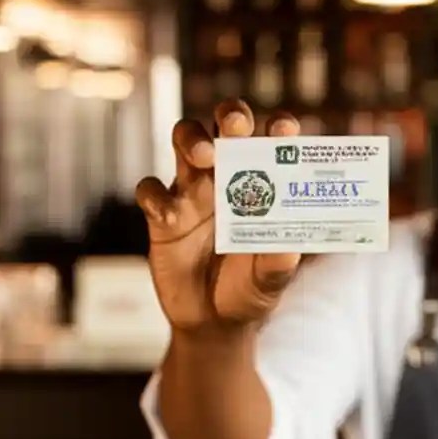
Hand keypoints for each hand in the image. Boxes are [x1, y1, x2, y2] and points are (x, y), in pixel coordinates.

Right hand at [135, 99, 301, 333]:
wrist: (213, 321)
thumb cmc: (250, 289)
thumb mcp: (269, 282)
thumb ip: (278, 265)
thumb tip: (287, 250)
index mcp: (262, 184)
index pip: (272, 142)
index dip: (278, 128)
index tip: (283, 130)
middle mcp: (227, 177)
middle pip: (224, 127)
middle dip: (231, 117)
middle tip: (235, 126)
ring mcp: (192, 192)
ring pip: (184, 140)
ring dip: (191, 139)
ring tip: (203, 156)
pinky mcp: (161, 216)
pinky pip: (150, 191)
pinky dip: (156, 196)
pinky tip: (170, 215)